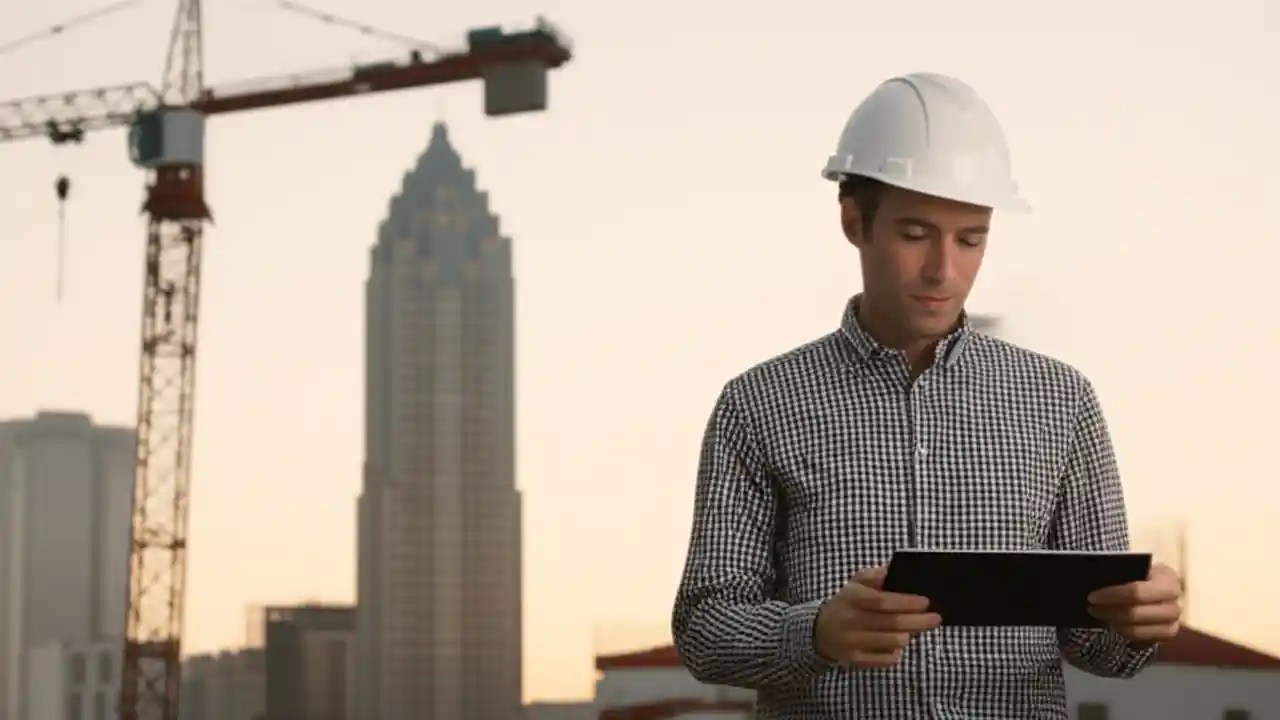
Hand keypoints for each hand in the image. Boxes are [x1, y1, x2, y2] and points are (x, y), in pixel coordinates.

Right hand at [813, 566, 941, 668]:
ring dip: (908, 635)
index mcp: (851, 598)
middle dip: (918, 621)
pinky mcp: (855, 660)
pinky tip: (898, 643)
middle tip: (935, 618)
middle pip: (891, 623)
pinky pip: (885, 659)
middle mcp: (850, 621)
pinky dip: (896, 652)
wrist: (820, 630)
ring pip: (891, 642)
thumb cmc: (847, 603)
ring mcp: (852, 642)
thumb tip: (895, 572)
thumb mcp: (855, 583)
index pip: (881, 601)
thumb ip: (874, 575)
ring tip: (914, 628)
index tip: (925, 602)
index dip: (905, 602)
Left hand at [1087, 562, 1182, 644]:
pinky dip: (1126, 634)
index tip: (1092, 596)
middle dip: (1110, 611)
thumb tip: (1094, 580)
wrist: (1156, 587)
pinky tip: (1113, 625)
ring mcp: (1174, 621)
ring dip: (1115, 623)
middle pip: (1137, 613)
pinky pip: (1144, 640)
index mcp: (1167, 578)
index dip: (1113, 596)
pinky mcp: (1168, 634)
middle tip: (1091, 608)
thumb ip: (1120, 573)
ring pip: (1139, 629)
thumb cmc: (1141, 574)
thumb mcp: (1134, 568)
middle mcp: (1175, 601)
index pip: (1137, 591)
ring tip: (1100, 616)